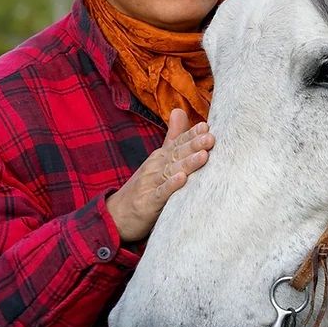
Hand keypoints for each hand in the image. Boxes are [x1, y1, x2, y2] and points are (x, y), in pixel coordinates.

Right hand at [105, 108, 214, 241]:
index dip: (191, 134)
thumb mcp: (159, 160)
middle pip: (177, 154)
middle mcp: (156, 166)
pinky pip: (161, 193)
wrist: (117, 215)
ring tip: (203, 155)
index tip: (206, 126)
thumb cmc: (145, 187)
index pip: (178, 142)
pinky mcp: (148, 203)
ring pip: (171, 171)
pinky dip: (170, 186)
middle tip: (210, 137)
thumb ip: (172, 137)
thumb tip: (180, 110)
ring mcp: (151, 184)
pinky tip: (181, 179)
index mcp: (161, 157)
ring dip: (187, 163)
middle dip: (194, 145)